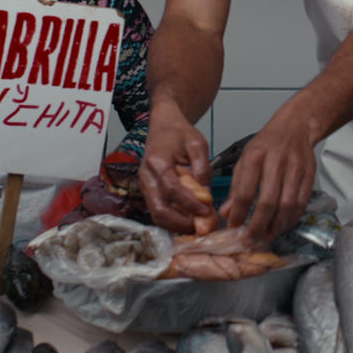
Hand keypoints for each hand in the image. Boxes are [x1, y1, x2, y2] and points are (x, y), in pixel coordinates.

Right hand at [138, 102, 216, 234]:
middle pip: (159, 209)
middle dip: (181, 223)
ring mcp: (145, 186)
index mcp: (157, 162)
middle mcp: (146, 176)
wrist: (163, 126)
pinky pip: (158, 211)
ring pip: (156, 214)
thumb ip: (202, 167)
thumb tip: (206, 193)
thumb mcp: (197, 143)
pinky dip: (172, 220)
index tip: (207, 211)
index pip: (172, 189)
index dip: (190, 203)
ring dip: (176, 225)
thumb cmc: (179, 133)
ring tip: (197, 226)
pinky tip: (189, 220)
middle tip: (201, 227)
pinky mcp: (149, 191)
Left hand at [221, 111, 316, 244]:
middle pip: (268, 201)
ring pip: (288, 204)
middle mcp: (276, 162)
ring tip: (267, 236)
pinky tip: (283, 225)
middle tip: (251, 241)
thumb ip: (236, 187)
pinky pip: (302, 202)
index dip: (239, 213)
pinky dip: (292, 218)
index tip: (233, 228)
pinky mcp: (309, 174)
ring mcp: (295, 168)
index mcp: (255, 157)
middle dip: (258, 226)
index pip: (245, 191)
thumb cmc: (267, 144)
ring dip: (277, 225)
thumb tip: (227, 213)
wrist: (295, 127)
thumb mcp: (244, 159)